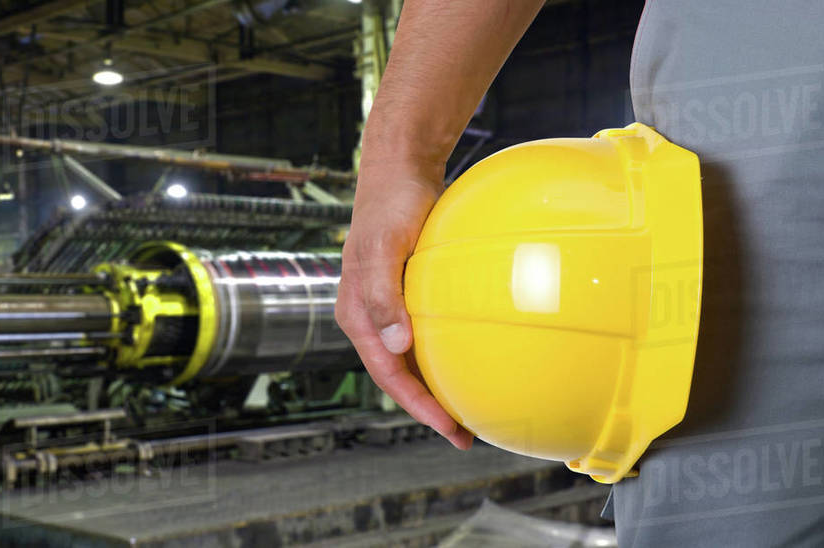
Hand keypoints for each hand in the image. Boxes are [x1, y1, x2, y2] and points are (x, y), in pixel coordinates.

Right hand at [336, 165, 473, 449]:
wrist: (399, 170)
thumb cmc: (391, 205)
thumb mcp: (384, 248)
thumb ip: (383, 296)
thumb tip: (396, 344)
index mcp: (357, 314)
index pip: (387, 374)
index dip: (416, 406)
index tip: (448, 427)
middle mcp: (369, 317)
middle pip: (397, 376)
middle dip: (427, 409)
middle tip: (463, 435)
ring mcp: (386, 308)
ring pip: (409, 361)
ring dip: (434, 387)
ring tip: (466, 410)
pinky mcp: (404, 295)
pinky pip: (423, 336)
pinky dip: (440, 356)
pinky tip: (466, 361)